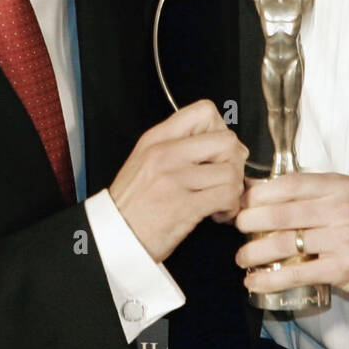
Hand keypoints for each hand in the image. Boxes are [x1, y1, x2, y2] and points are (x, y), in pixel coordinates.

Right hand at [110, 100, 247, 262]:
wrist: (113, 236)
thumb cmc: (132, 203)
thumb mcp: (145, 160)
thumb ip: (177, 145)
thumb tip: (219, 142)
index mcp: (156, 139)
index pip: (204, 111)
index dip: (220, 128)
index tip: (217, 150)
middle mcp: (166, 154)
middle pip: (226, 140)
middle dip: (234, 161)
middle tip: (226, 177)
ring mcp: (175, 179)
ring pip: (231, 171)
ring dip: (234, 188)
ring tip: (221, 199)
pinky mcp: (185, 206)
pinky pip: (227, 196)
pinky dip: (231, 207)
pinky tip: (218, 214)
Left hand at [235, 173, 348, 310]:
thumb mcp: (345, 200)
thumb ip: (311, 195)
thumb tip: (260, 190)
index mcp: (339, 186)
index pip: (290, 183)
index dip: (260, 192)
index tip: (242, 201)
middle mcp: (341, 208)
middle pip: (281, 212)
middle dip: (250, 221)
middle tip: (237, 227)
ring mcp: (342, 238)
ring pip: (284, 242)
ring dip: (254, 252)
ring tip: (241, 257)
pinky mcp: (341, 267)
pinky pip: (296, 272)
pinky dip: (270, 279)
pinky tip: (254, 281)